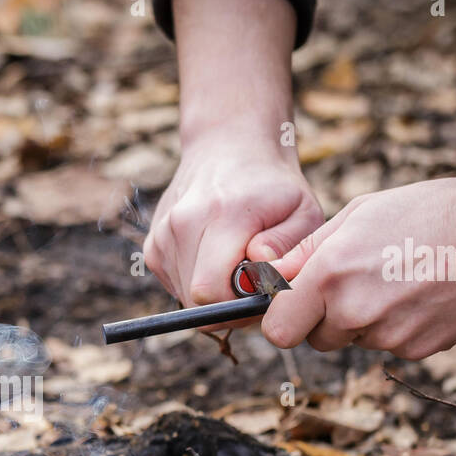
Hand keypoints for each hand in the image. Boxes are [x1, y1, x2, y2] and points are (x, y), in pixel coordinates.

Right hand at [144, 134, 324, 314]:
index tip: (259, 291)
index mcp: (221, 216)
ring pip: (184, 297)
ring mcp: (162, 236)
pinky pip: (176, 286)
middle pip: (195, 301)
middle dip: (226, 304)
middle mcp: (181, 224)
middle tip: (252, 282)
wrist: (229, 147)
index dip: (238, 307)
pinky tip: (215, 257)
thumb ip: (288, 245)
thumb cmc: (274, 187)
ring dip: (213, 293)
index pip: (210, 292)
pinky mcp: (153, 246)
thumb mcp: (302, 211)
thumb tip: (258, 266)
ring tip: (235, 264)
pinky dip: (197, 282)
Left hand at [261, 175, 455, 357]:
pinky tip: (424, 293)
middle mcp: (355, 311)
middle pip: (316, 339)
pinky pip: (391, 345)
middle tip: (358, 282)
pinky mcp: (419, 350)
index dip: (283, 319)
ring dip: (366, 320)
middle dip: (326, 319)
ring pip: (356, 341)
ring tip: (400, 279)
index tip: (294, 306)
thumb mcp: (360, 215)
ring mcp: (389, 336)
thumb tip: (269, 277)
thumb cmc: (430, 211)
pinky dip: (400, 326)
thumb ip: (307, 252)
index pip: (278, 331)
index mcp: (331, 274)